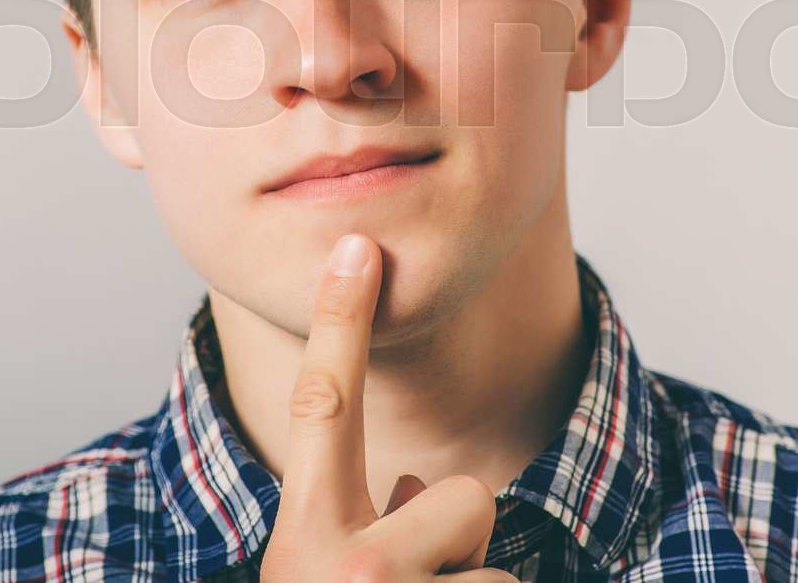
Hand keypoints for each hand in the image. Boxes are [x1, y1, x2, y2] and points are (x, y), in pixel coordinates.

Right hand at [258, 233, 517, 581]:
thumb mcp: (319, 578)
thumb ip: (361, 525)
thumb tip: (414, 489)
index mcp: (303, 543)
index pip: (323, 409)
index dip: (340, 324)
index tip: (357, 248)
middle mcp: (350, 570)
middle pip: (463, 495)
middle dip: (460, 541)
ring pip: (494, 563)